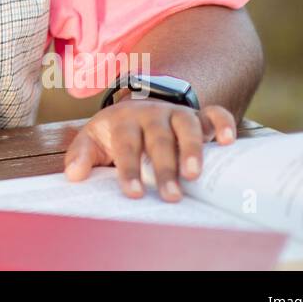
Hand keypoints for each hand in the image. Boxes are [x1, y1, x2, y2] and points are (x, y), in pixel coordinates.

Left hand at [62, 97, 238, 200]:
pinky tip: (228, 141)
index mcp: (124, 121)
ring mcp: (176, 113)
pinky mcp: (199, 115)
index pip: (126, 144)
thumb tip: (73, 175)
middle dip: (164, 168)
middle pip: (158, 138)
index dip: (129, 169)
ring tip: (194, 175)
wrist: (138, 105)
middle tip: (170, 196)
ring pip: (187, 125)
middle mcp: (151, 114)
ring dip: (192, 148)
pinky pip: (215, 113)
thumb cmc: (115, 132)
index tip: (134, 193)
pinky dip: (223, 123)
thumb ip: (81, 155)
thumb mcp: (93, 139)